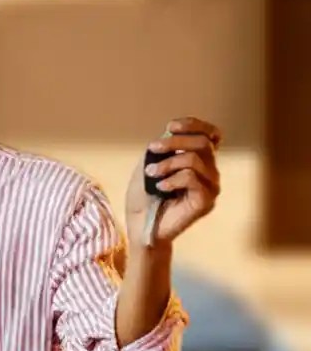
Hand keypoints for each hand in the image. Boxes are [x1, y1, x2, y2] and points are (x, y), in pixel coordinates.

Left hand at [125, 117, 221, 246]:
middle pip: (202, 143)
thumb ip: (164, 147)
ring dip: (168, 163)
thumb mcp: (149, 163)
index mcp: (199, 160)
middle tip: (152, 149)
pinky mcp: (206, 201)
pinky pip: (192, 178)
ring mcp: (210, 186)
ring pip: (195, 160)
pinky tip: (160, 187)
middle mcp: (210, 171)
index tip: (170, 126)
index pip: (210, 134)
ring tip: (151, 173)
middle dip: (174, 142)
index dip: (194, 125)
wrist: (140, 225)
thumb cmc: (144, 195)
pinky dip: (172, 179)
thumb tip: (172, 131)